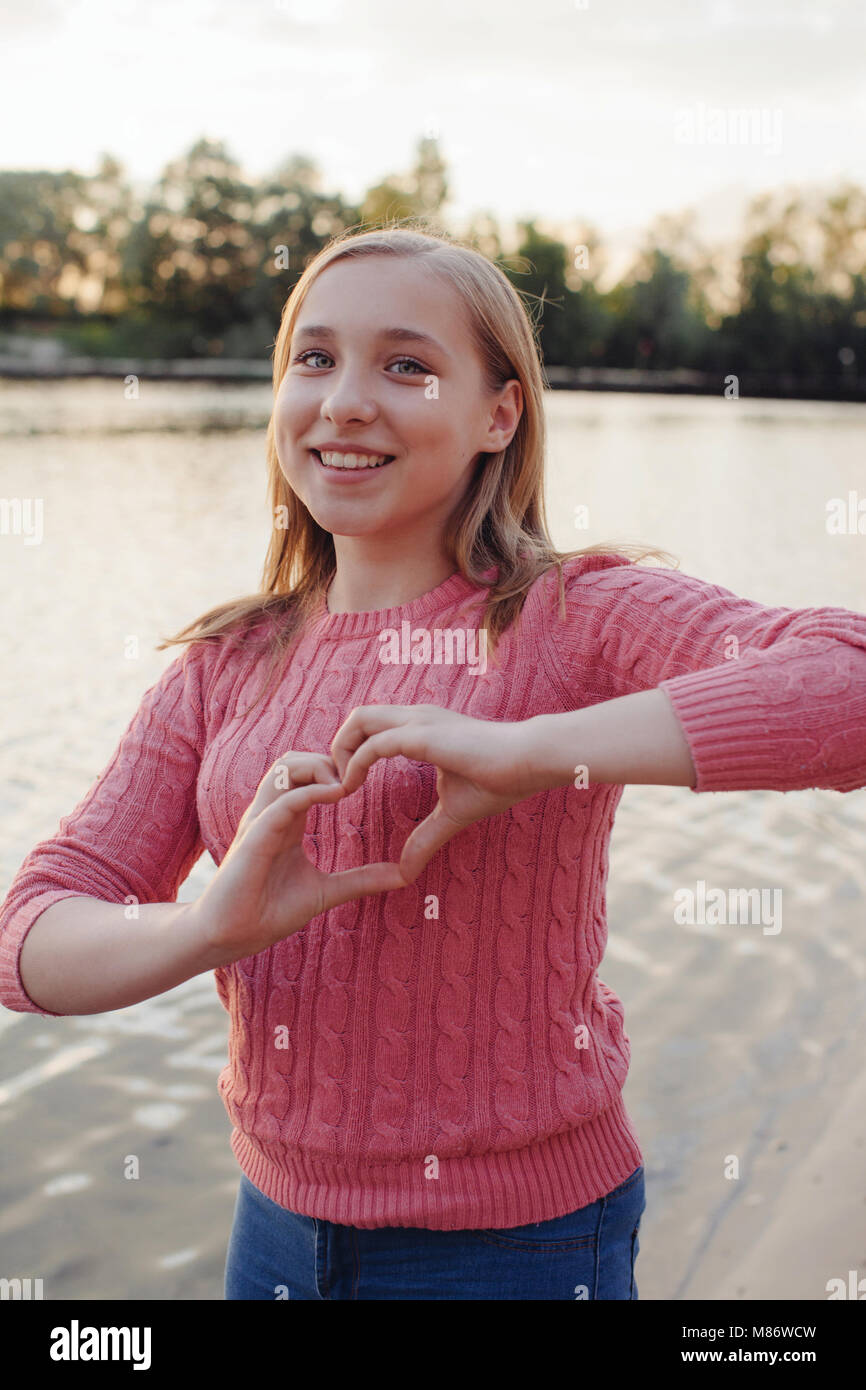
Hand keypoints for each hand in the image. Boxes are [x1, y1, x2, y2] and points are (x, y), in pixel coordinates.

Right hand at [188, 752, 409, 962]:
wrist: (230, 937)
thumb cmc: (268, 912)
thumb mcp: (325, 892)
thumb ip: (360, 879)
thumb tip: (402, 876)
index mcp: (287, 819)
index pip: (307, 772)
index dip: (336, 768)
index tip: (367, 783)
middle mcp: (273, 812)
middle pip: (295, 759)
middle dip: (330, 758)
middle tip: (360, 779)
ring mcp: (262, 821)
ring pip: (285, 767)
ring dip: (319, 767)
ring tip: (348, 786)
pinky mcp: (255, 837)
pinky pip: (282, 801)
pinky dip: (310, 791)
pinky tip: (337, 796)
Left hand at [330, 704, 544, 882]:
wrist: (530, 762)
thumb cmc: (501, 779)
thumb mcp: (452, 814)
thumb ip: (425, 838)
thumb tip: (405, 872)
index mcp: (421, 728)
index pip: (371, 725)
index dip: (351, 750)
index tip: (346, 787)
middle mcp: (415, 718)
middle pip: (357, 715)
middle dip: (337, 746)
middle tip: (334, 786)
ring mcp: (418, 722)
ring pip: (358, 718)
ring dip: (340, 750)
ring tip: (340, 787)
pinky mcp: (422, 736)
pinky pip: (374, 744)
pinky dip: (354, 764)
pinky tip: (351, 789)